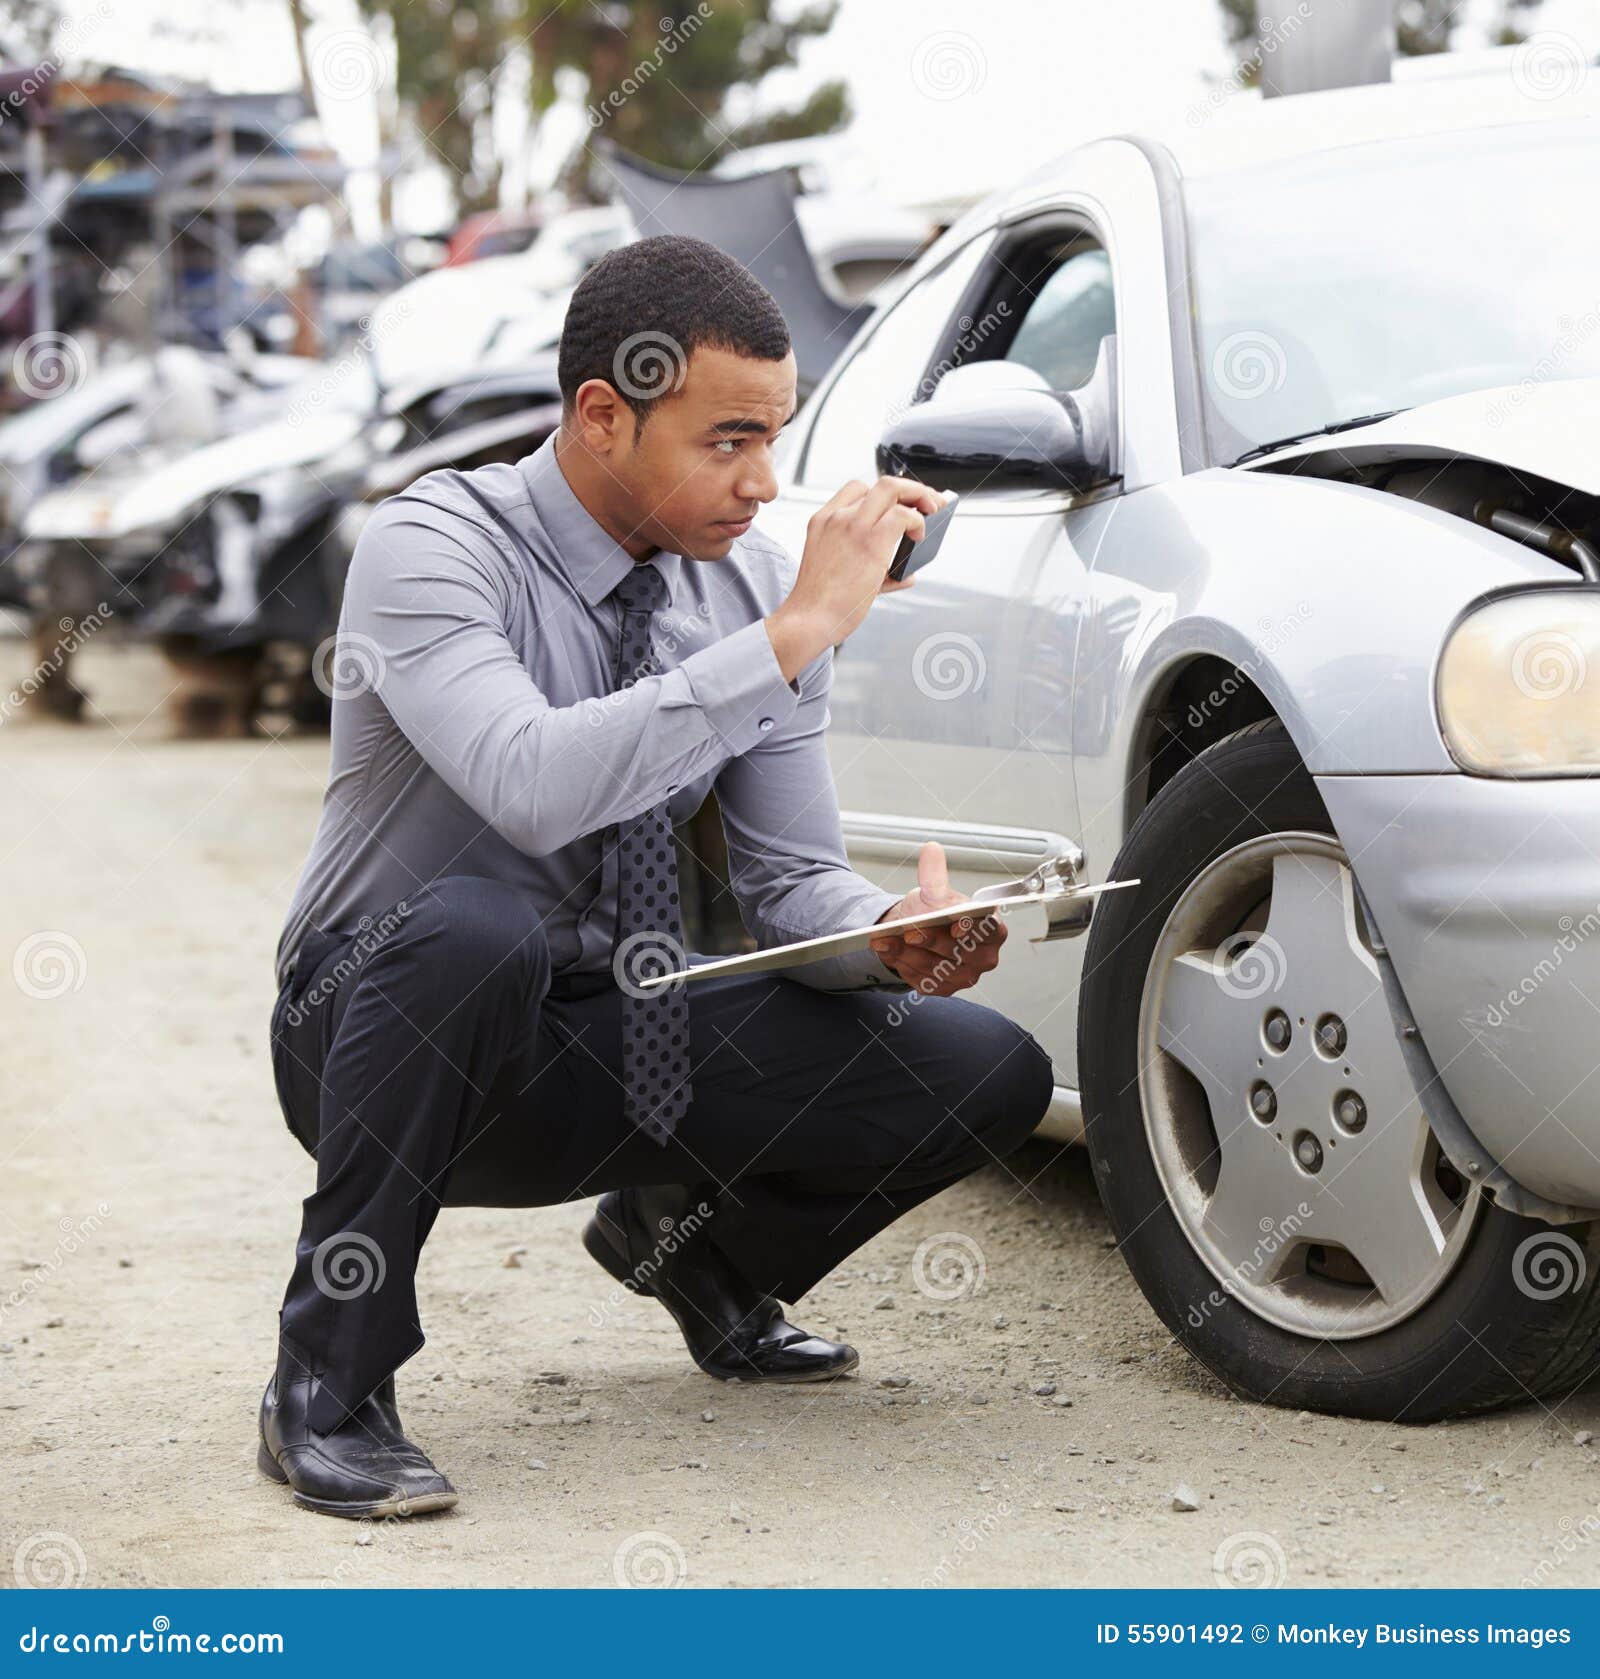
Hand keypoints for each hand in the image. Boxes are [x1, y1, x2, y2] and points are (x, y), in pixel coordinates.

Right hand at [764, 476, 943, 679]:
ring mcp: (852, 525)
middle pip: (881, 483)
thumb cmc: (820, 604)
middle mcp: (837, 517)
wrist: (809, 619)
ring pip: (894, 489)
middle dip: (912, 489)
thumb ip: (874, 569)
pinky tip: (919, 537)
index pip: (858, 489)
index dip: (885, 495)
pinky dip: (917, 523)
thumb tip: (906, 575)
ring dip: (920, 497)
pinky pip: (903, 515)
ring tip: (931, 512)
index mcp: (824, 521)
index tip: (900, 505)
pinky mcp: (870, 541)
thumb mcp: (839, 573)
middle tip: (928, 503)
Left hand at [867, 840, 1008, 996]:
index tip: (954, 926)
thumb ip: (934, 875)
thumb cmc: (935, 911)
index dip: (971, 929)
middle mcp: (984, 956)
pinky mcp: (946, 988)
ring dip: (907, 954)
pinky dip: (903, 965)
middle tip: (906, 932)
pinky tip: (890, 952)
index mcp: (993, 929)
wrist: (918, 930)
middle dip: (929, 940)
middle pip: (958, 951)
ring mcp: (966, 976)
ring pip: (936, 967)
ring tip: (883, 941)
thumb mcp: (934, 892)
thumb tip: (931, 849)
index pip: (987, 930)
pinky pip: (923, 980)